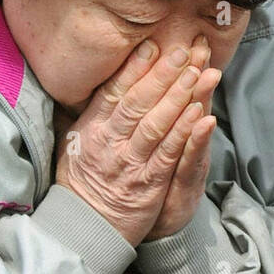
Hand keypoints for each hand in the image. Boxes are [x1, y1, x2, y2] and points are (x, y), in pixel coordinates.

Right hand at [53, 37, 219, 245]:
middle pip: (137, 102)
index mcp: (91, 129)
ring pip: (156, 124)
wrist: (85, 228)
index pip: (114, 92)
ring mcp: (129, 163)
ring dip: (178, 96)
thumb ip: (89, 116)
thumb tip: (91, 83)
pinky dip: (184, 132)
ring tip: (198, 72)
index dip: (133, 68)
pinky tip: (199, 113)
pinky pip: (168, 153)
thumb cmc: (83, 182)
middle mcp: (109, 143)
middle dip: (162, 74)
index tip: (152, 45)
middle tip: (183, 50)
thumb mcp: (74, 145)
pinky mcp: (149, 183)